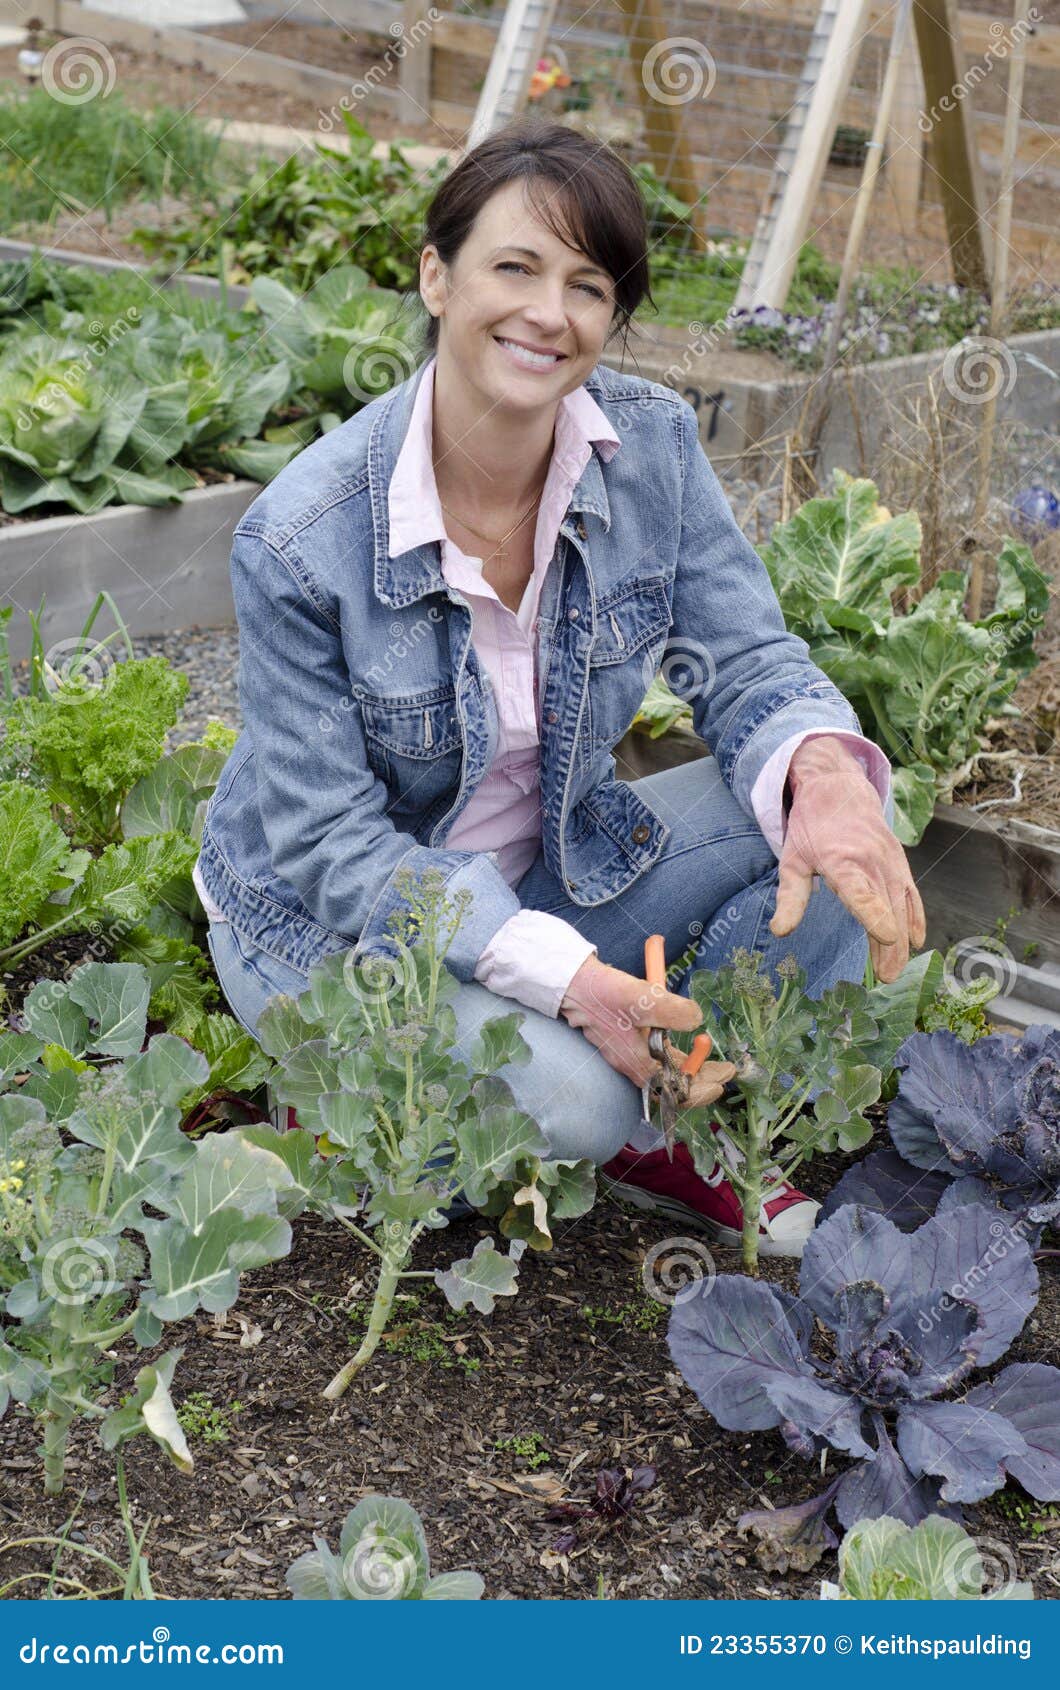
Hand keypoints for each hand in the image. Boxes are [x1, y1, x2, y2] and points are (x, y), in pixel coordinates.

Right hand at [559, 954, 737, 1101]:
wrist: (575, 985)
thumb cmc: (606, 995)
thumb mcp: (643, 999)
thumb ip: (674, 1012)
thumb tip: (697, 1020)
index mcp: (640, 1065)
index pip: (676, 1092)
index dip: (703, 1089)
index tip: (724, 1078)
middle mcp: (635, 1065)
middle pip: (675, 1082)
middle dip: (703, 1077)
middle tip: (727, 1069)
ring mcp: (631, 1054)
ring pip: (667, 1068)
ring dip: (692, 1064)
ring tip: (711, 1054)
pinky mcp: (628, 1041)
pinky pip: (657, 1054)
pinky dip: (676, 1051)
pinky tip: (686, 1037)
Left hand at [770, 737, 926, 982]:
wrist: (839, 789)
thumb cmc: (811, 828)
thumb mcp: (792, 860)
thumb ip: (790, 898)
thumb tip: (780, 932)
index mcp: (841, 859)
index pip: (861, 891)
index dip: (875, 913)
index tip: (888, 937)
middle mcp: (871, 859)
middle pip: (886, 906)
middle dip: (889, 945)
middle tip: (886, 977)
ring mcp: (890, 860)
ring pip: (901, 904)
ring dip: (901, 940)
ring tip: (894, 970)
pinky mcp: (900, 861)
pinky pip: (912, 893)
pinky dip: (916, 917)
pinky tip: (916, 941)